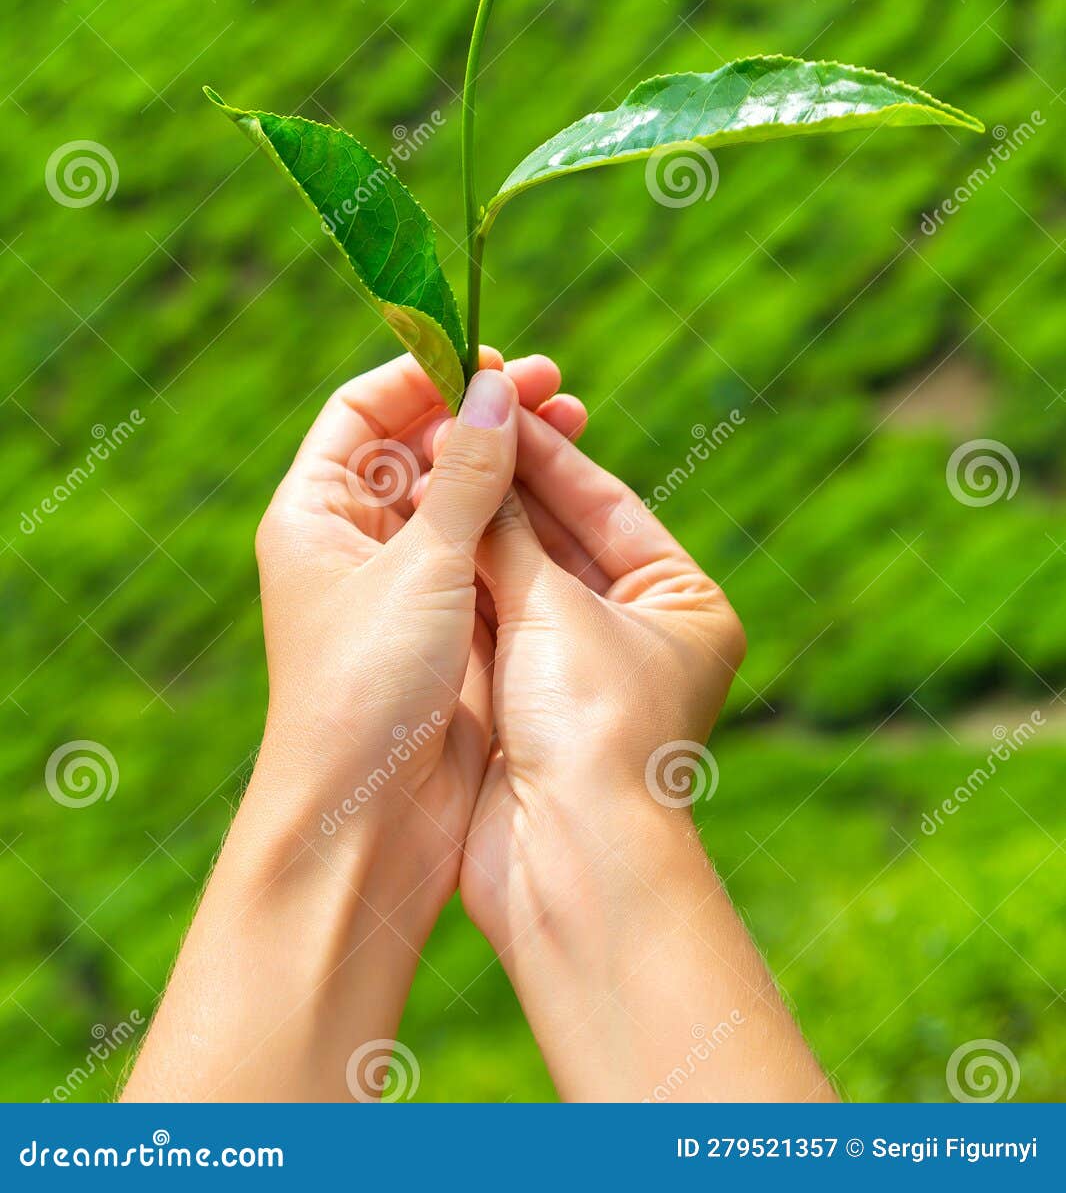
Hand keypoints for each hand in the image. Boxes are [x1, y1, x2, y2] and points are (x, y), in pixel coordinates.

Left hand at [254, 348, 584, 913]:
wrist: (369, 825)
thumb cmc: (369, 689)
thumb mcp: (424, 566)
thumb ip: (467, 473)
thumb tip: (496, 387)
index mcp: (315, 512)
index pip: (364, 410)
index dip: (426, 376)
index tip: (495, 360)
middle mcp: (353, 543)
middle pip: (418, 448)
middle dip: (484, 413)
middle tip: (559, 388)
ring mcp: (403, 587)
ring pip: (461, 500)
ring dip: (511, 463)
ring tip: (577, 426)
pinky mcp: (449, 628)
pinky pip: (488, 552)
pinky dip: (523, 521)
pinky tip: (569, 500)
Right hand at [450, 410, 744, 945]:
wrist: (568, 859)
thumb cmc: (590, 725)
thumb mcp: (551, 605)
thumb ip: (508, 524)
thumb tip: (478, 435)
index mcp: (686, 602)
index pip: (607, 502)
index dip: (544, 450)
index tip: (488, 400)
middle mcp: (642, 633)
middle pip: (562, 536)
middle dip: (506, 487)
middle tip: (448, 424)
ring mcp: (586, 673)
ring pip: (521, 579)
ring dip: (477, 532)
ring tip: (424, 466)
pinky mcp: (532, 708)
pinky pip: (493, 624)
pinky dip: (461, 584)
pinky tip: (420, 535)